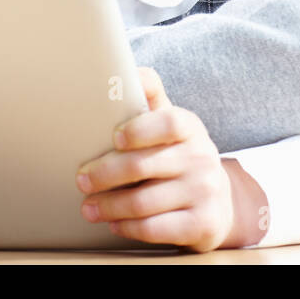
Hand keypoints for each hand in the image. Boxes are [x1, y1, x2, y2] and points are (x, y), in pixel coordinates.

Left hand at [75, 66, 263, 252]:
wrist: (218, 202)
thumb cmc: (179, 156)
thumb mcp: (170, 126)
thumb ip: (149, 99)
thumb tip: (123, 70)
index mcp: (190, 127)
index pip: (168, 121)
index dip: (140, 129)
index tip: (114, 137)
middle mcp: (202, 157)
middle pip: (144, 165)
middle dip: (105, 174)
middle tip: (81, 180)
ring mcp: (205, 192)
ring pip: (143, 201)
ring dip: (109, 206)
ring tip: (89, 207)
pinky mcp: (203, 224)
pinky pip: (155, 229)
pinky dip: (128, 227)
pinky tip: (114, 224)